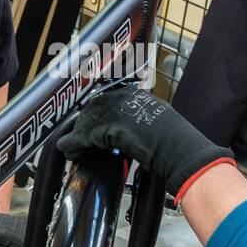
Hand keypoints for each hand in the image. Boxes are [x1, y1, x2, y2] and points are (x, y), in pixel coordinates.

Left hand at [57, 87, 234, 201]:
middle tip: (76, 140)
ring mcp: (112, 111)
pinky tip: (68, 152)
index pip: (104, 100)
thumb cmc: (173, 140)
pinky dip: (72, 145)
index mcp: (134, 94)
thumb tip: (125, 131)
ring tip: (72, 151)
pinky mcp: (105, 128)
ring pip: (85, 123)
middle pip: (91, 110)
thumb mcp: (153, 121)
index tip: (86, 125)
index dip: (93, 115)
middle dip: (82, 125)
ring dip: (76, 138)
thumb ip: (136, 120)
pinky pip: (81, 137)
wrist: (177, 149)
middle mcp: (121, 98)